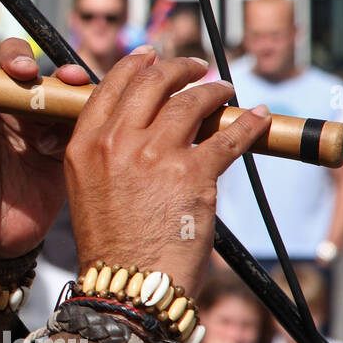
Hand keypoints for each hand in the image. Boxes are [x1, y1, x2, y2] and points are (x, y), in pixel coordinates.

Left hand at [0, 39, 90, 258]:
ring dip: (60, 77)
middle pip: (14, 64)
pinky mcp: (60, 141)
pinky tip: (58, 135)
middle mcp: (1, 104)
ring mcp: (32, 120)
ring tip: (66, 79)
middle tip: (25, 72)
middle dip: (21, 59)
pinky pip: (74, 117)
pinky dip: (76, 112)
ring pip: (49, 85)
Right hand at [65, 48, 271, 296]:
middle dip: (180, 68)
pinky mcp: (192, 174)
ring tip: (225, 91)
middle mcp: (114, 143)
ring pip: (192, 102)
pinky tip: (258, 118)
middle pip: (152, 82)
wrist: (128, 285)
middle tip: (197, 69)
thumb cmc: (111, 244)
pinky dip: (250, 124)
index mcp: (83, 145)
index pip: (110, 85)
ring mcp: (153, 156)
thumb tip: (146, 122)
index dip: (136, 64)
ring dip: (215, 90)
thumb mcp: (88, 188)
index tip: (152, 56)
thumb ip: (107, 152)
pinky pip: (229, 135)